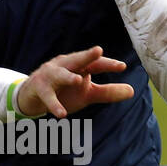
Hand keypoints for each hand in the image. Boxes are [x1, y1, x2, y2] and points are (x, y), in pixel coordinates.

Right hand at [16, 46, 134, 118]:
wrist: (33, 95)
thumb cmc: (64, 91)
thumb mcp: (87, 93)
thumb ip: (107, 92)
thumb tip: (132, 91)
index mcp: (78, 65)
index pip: (95, 63)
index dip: (108, 64)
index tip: (122, 66)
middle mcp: (64, 65)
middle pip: (77, 59)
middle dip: (87, 55)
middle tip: (98, 50)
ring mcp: (50, 75)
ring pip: (59, 74)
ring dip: (68, 77)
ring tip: (78, 81)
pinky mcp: (39, 88)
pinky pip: (47, 97)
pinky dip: (54, 105)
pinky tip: (62, 115)